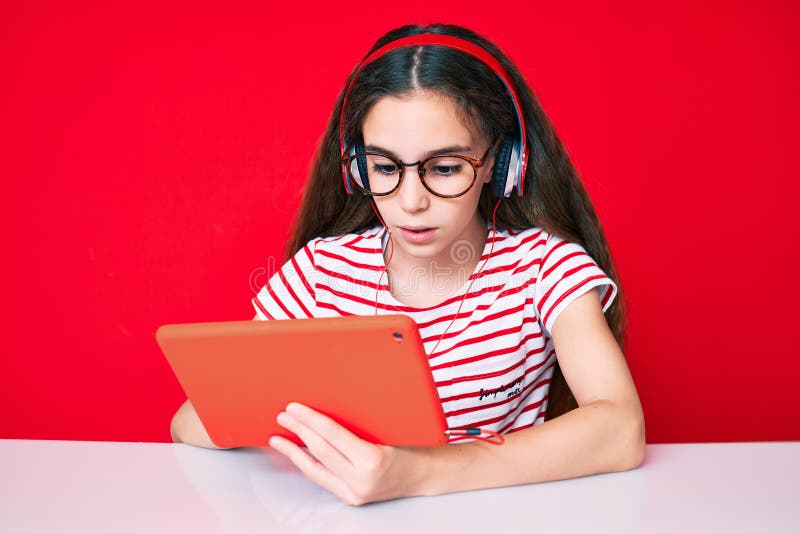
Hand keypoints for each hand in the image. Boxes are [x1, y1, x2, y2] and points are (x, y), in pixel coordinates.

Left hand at [268, 402, 418, 505]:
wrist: (425, 475)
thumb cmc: (412, 446)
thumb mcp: (388, 428)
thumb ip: (357, 422)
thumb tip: (326, 406)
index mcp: (372, 459)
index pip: (332, 434)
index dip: (310, 419)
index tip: (295, 408)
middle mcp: (361, 479)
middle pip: (320, 450)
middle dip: (298, 431)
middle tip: (284, 416)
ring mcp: (354, 492)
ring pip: (315, 469)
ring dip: (294, 451)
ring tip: (279, 437)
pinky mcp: (350, 498)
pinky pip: (323, 478)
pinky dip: (308, 464)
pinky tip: (298, 454)